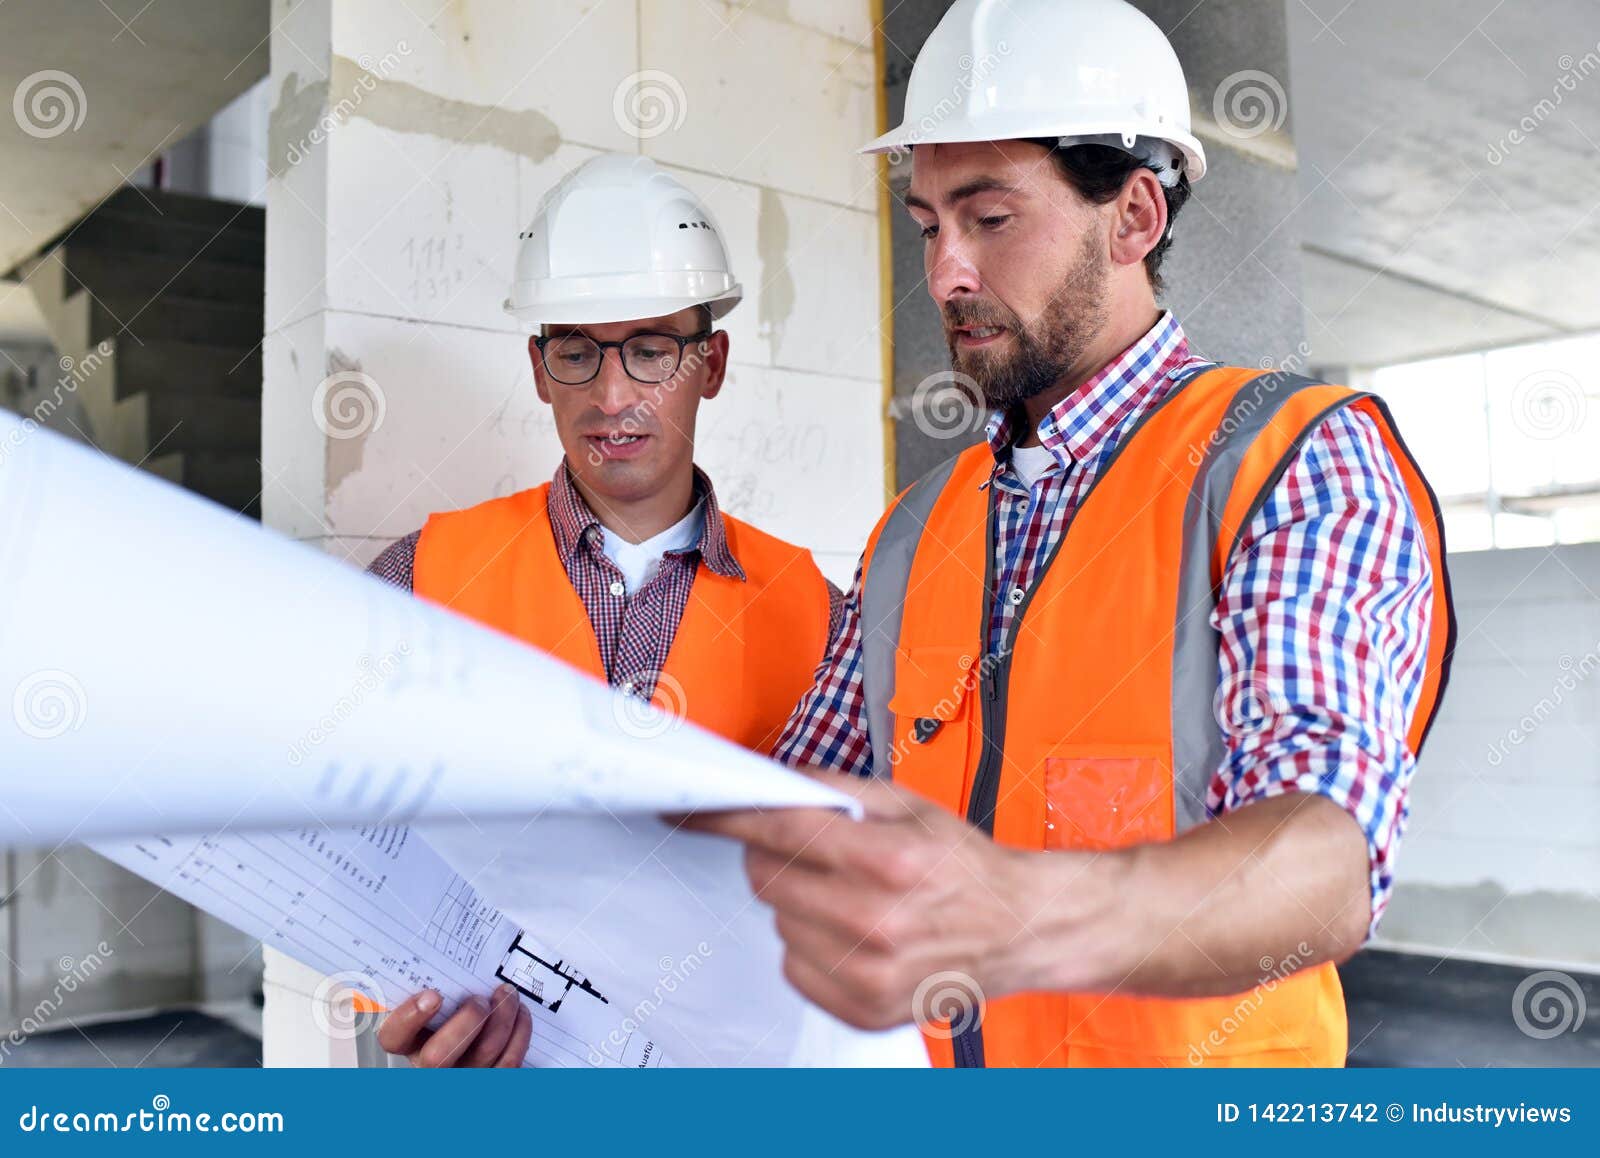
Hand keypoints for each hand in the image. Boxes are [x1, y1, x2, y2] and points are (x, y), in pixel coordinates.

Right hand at [375, 983, 531, 1066]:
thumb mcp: (445, 995)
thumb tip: (447, 932)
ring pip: (482, 1057)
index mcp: (412, 1041)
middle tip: (479, 999)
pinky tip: (521, 1014)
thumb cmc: (462, 1006)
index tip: (432, 994)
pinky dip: (519, 1033)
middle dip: (466, 1022)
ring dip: (501, 1019)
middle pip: (438, 1057)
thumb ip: (442, 980)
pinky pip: (509, 1063)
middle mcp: (432, 1066)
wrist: (491, 1029)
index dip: (409, 1018)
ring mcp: (462, 1077)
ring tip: (508, 995)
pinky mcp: (492, 1079)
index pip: (392, 1038)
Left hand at [683, 770, 1066, 1031]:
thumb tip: (773, 781)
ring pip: (778, 921)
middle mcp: (876, 922)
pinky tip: (853, 933)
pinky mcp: (862, 1008)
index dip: (727, 818)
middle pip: (768, 878)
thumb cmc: (964, 866)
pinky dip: (810, 944)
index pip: (780, 832)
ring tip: (852, 897)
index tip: (690, 810)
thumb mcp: (909, 805)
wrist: (1017, 929)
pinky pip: (792, 965)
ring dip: (798, 903)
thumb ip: (836, 790)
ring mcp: (867, 973)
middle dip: (778, 857)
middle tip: (819, 854)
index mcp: (889, 861)